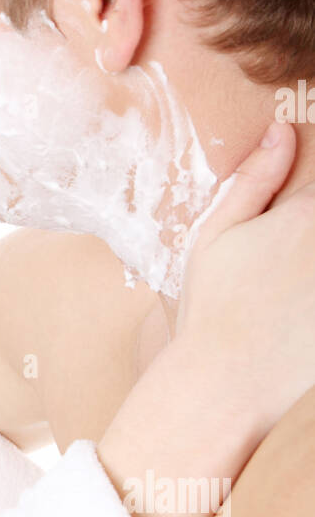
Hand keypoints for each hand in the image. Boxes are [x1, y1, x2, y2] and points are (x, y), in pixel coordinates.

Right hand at [176, 121, 314, 447]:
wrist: (225, 384)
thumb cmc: (212, 308)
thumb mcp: (216, 235)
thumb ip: (254, 180)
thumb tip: (283, 131)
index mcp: (307, 215)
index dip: (309, 203)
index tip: (295, 223)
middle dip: (309, 235)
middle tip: (290, 262)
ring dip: (313, 270)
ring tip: (294, 284)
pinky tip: (302, 312)